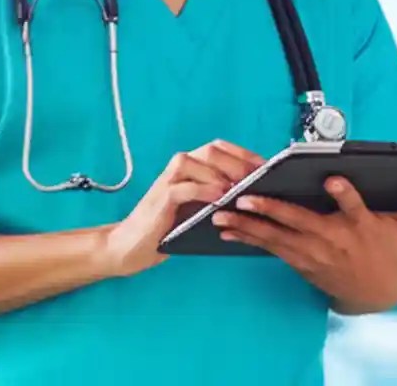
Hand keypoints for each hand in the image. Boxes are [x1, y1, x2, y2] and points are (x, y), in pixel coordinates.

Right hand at [100, 140, 264, 277]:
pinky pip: (183, 187)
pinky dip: (204, 189)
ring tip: (240, 187)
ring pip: (195, 161)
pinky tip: (220, 197)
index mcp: (189, 168)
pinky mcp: (160, 198)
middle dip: (237, 161)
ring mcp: (167, 181)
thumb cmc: (168, 229)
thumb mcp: (198, 210)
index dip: (244, 154)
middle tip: (257, 178)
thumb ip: (217, 197)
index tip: (266, 167)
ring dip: (221, 172)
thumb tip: (253, 194)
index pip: (219, 148)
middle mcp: (177, 169)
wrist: (131, 247)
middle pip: (210, 150)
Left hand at [212, 177, 396, 311]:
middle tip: (245, 197)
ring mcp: (315, 254)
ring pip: (278, 238)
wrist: (379, 293)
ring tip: (221, 214)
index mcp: (362, 227)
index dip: (345, 195)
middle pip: (301, 223)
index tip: (332, 179)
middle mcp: (335, 241)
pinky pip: (270, 248)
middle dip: (272, 209)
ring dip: (248, 226)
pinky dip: (248, 239)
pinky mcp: (301, 262)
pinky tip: (226, 230)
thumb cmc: (393, 251)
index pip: (355, 208)